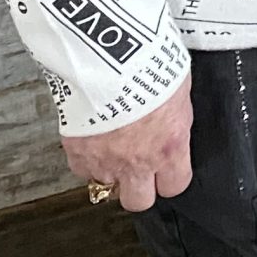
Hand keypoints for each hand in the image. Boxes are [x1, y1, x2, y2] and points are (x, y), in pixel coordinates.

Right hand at [63, 73, 193, 211]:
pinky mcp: (77, 151)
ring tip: (113, 146)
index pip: (176, 185)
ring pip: (106, 186)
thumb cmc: (148, 61)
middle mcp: (138, 160)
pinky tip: (93, 140)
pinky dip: (86, 160)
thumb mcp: (178, 86)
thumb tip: (173, 117)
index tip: (168, 170)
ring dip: (110, 171)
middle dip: (140, 187)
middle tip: (138, 167)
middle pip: (139, 201)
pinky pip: (82, 170)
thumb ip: (175, 114)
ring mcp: (105, 160)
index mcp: (169, 146)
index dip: (171, 178)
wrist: (109, 55)